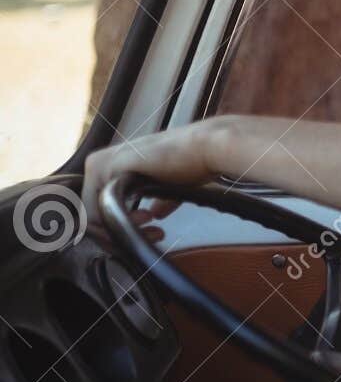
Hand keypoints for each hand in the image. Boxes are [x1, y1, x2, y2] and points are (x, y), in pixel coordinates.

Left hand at [82, 119, 227, 236]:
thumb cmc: (193, 161)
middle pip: (94, 214)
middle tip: (153, 234)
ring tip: (153, 230)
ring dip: (122, 232)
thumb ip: (156, 199)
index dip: (122, 229)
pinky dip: (118, 227)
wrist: (205, 147)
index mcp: (110, 163)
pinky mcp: (107, 171)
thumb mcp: (166, 185)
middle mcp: (99, 162)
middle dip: (122, 234)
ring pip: (93, 216)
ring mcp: (100, 165)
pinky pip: (97, 212)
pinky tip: (148, 223)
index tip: (152, 230)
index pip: (100, 209)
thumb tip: (156, 214)